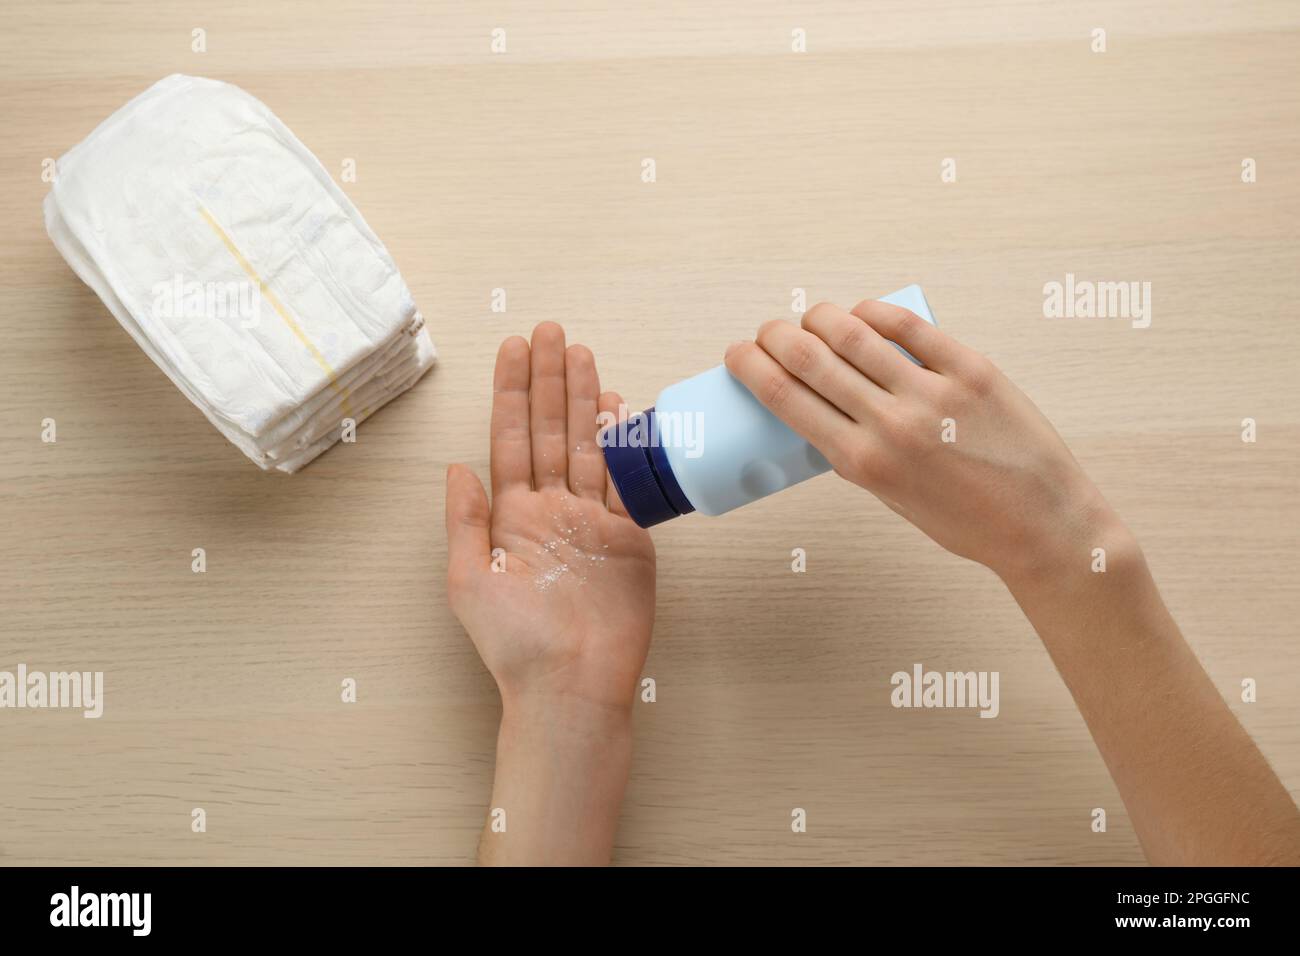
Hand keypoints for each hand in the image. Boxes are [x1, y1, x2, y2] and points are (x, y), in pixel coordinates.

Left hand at [446, 321, 655, 716]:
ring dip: (583, 397)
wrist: (570, 683)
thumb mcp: (467, 579)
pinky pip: (624, 479)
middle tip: (550, 329)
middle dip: (549, 379)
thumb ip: (464, 520)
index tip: (514, 348)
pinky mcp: (628, 536)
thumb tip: (455, 466)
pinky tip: (617, 405)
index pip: (511, 438)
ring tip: (580, 352)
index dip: (513, 392)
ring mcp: (591, 518)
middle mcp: (550, 508)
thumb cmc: (513, 642)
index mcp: (511, 515)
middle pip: (551, 429)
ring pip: (587, 443)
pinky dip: (622, 441)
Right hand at [724, 300, 1125, 583]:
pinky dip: (873, 310)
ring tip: (810, 318)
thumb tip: (831, 405)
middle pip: (808, 358)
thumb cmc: (966, 522)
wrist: (1042, 526)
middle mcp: (890, 424)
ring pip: (852, 332)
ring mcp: (932, 393)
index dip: (749, 365)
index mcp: (861, 463)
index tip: (737, 354)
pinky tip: (860, 311)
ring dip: (817, 317)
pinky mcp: (971, 370)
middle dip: (773, 335)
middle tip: (767, 333)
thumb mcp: (891, 499)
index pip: (784, 397)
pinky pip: (909, 326)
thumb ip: (858, 454)